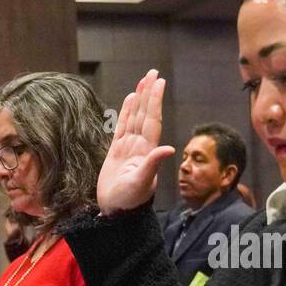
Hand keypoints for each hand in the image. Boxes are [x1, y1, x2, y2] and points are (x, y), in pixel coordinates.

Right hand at [95, 70, 176, 214]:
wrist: (115, 213)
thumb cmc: (128, 201)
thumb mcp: (141, 183)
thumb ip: (153, 164)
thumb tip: (170, 149)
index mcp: (147, 151)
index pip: (152, 120)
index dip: (155, 101)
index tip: (159, 82)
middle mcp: (140, 146)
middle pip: (145, 114)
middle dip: (149, 93)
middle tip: (153, 72)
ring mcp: (128, 148)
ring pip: (134, 117)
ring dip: (140, 99)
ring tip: (144, 81)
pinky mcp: (116, 152)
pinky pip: (121, 127)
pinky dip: (125, 112)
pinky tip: (129, 99)